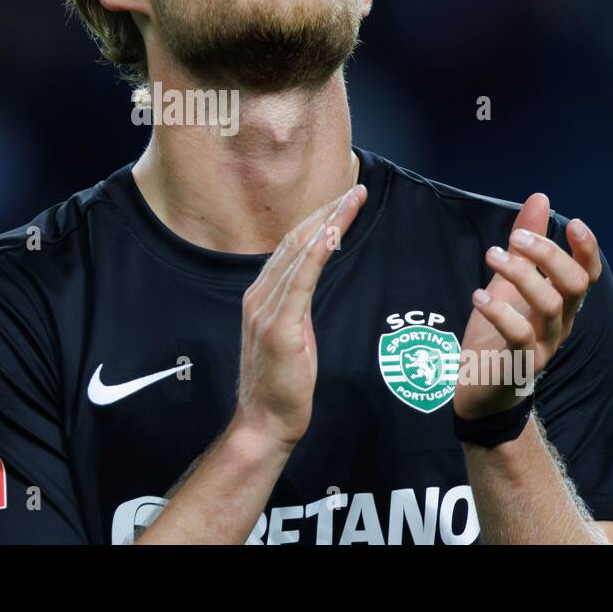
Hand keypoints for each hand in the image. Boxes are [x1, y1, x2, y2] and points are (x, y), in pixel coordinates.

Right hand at [231, 184, 366, 451]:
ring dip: (329, 222)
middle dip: (326, 212)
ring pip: (300, 252)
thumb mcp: (290, 335)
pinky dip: (319, 249)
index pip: (291, 247)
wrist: (264, 422)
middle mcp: (258, 295)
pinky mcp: (278, 324)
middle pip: (295, 241)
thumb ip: (296, 307)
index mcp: (260, 296)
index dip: (316, 221)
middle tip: (354, 189)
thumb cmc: (281, 385)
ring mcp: (265, 308)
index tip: (341, 201)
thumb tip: (310, 285)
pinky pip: (302, 277)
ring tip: (352, 199)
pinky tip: (335, 230)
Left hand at [453, 192, 601, 421]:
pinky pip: (521, 336)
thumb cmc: (498, 331)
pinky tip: (479, 296)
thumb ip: (525, 242)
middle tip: (515, 237)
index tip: (572, 222)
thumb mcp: (509, 281)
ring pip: (550, 306)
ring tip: (493, 255)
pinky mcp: (521, 365)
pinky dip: (501, 313)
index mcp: (562, 303)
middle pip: (575, 285)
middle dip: (549, 255)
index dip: (587, 249)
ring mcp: (545, 346)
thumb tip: (540, 198)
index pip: (588, 273)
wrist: (481, 390)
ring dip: (522, 275)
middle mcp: (561, 323)